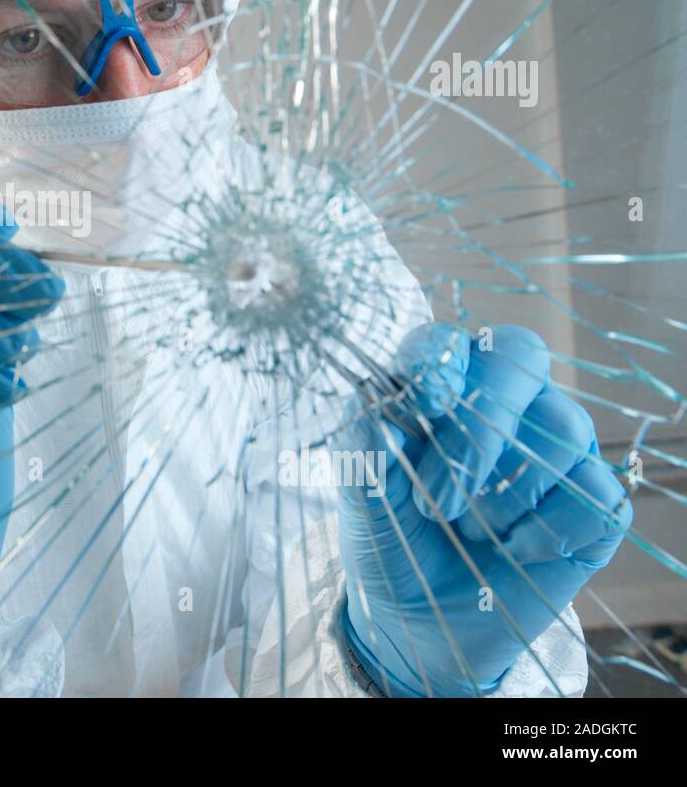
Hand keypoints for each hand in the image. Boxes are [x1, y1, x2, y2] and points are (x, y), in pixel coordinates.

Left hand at [337, 323, 630, 696]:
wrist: (418, 616)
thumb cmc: (389, 536)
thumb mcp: (360, 494)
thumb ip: (364, 442)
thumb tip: (379, 402)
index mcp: (442, 385)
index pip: (449, 341)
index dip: (441, 361)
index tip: (427, 401)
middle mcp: (505, 402)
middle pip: (521, 358)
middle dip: (480, 429)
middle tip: (436, 497)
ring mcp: (555, 449)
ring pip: (565, 427)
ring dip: (509, 490)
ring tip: (467, 528)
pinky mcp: (591, 504)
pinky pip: (596, 494)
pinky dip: (550, 529)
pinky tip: (512, 549)